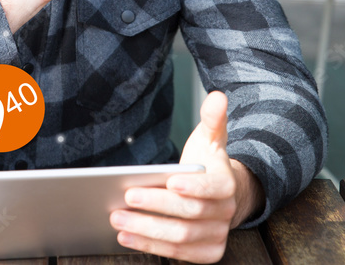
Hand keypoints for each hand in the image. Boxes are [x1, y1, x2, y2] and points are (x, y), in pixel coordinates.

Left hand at [110, 91, 263, 263]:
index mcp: (226, 184)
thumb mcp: (210, 140)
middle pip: (190, 213)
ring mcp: (216, 236)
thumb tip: (217, 96)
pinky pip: (177, 253)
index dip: (193, 186)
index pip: (212, 188)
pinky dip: (150, 246)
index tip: (170, 182)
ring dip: (147, 230)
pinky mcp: (205, 253)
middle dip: (156, 206)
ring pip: (181, 236)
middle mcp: (225, 213)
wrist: (220, 197)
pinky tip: (127, 236)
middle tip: (126, 197)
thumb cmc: (208, 165)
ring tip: (117, 219)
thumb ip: (212, 119)